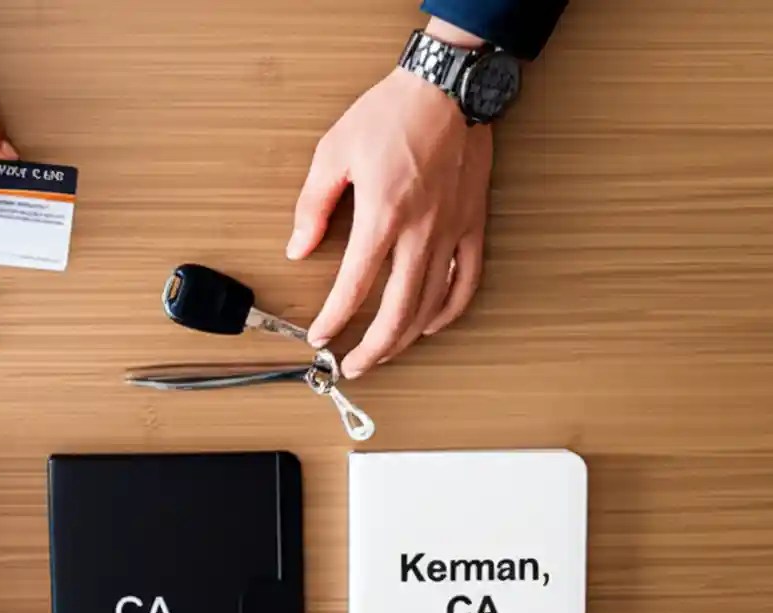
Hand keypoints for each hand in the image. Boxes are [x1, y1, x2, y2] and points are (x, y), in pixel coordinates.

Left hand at [287, 21, 492, 377]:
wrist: (447, 87)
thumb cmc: (392, 113)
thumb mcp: (333, 153)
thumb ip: (312, 206)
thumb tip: (299, 247)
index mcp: (382, 216)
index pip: (354, 288)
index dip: (334, 320)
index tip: (321, 337)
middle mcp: (421, 232)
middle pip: (398, 312)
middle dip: (373, 348)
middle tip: (353, 365)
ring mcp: (452, 231)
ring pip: (432, 305)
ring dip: (406, 338)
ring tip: (385, 352)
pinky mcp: (473, 224)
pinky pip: (467, 280)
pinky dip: (449, 310)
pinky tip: (431, 324)